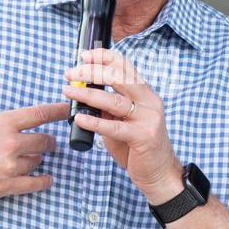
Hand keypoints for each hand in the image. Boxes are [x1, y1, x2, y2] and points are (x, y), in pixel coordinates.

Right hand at [0, 64, 67, 201]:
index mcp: (2, 123)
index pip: (40, 114)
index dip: (58, 111)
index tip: (68, 110)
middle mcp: (9, 145)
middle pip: (45, 140)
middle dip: (49, 140)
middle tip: (48, 140)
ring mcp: (8, 167)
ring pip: (37, 161)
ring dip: (38, 158)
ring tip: (33, 156)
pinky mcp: (5, 187)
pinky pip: (34, 183)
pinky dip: (43, 180)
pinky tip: (47, 178)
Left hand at [63, 47, 183, 203]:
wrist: (159, 173)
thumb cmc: (138, 147)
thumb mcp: (122, 121)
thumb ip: (108, 109)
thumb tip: (84, 94)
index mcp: (145, 93)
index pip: (125, 66)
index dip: (104, 57)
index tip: (84, 55)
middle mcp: (150, 101)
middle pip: (120, 77)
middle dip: (92, 71)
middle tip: (71, 73)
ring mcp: (149, 118)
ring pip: (115, 100)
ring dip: (88, 94)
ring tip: (69, 91)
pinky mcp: (144, 136)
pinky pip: (115, 127)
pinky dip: (95, 121)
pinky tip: (79, 118)